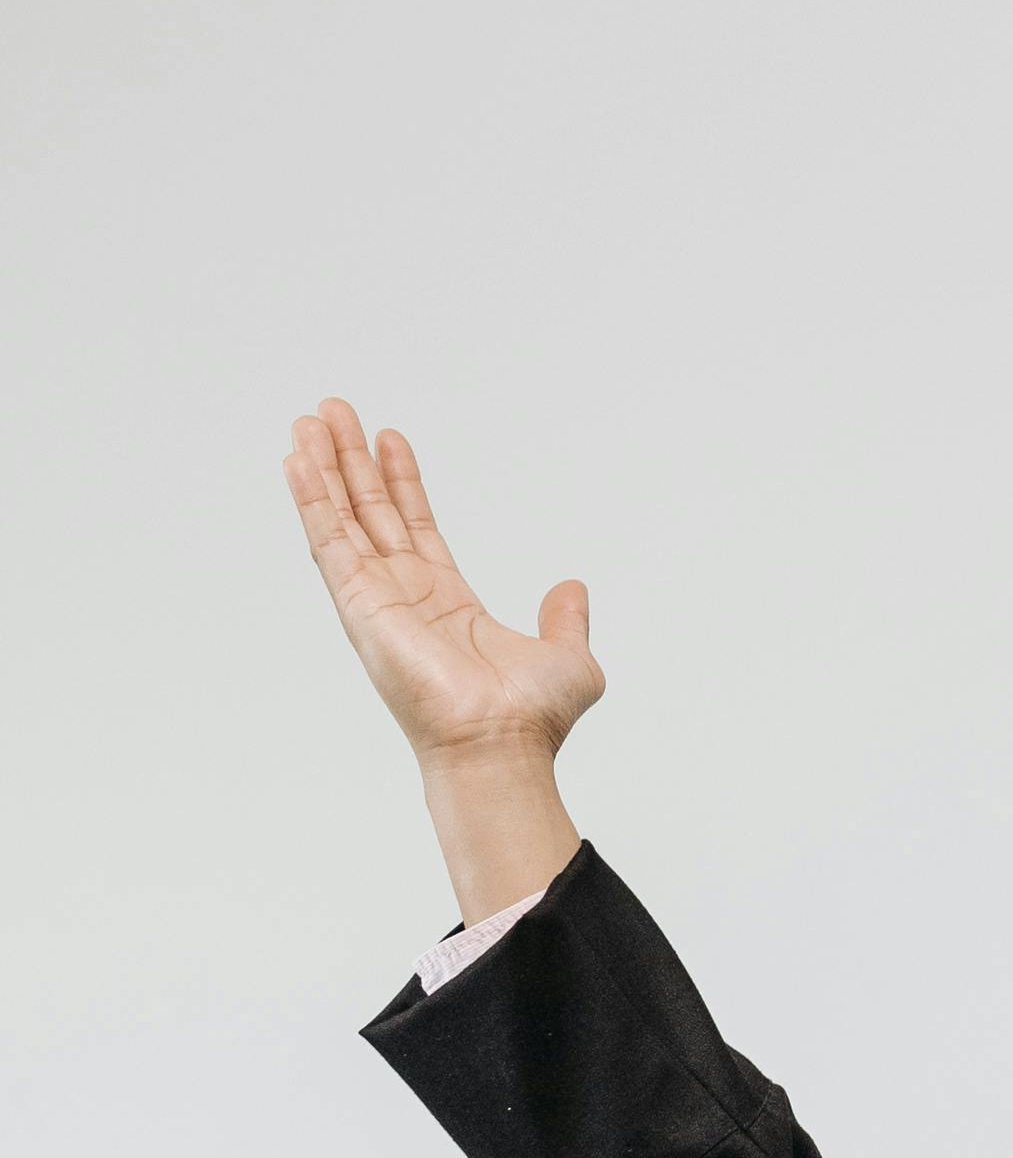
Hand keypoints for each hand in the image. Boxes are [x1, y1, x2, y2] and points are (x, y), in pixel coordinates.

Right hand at [286, 400, 599, 916]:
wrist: (504, 746)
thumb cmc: (531, 719)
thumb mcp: (567, 656)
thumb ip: (564, 619)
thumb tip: (572, 588)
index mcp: (447, 604)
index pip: (416, 527)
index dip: (401, 482)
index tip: (388, 439)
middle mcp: (405, 597)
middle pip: (371, 512)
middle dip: (352, 462)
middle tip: (334, 411)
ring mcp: (377, 599)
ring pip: (343, 518)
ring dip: (324, 469)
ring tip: (310, 419)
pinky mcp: (359, 605)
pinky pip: (329, 541)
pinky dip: (312, 501)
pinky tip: (296, 462)